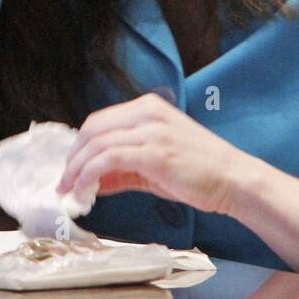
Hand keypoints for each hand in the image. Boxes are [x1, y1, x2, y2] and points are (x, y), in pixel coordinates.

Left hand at [57, 92, 264, 216]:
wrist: (233, 179)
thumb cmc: (200, 171)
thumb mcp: (155, 164)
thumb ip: (123, 169)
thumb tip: (91, 182)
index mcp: (149, 107)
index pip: (100, 121)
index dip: (79, 146)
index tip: (70, 170)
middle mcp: (148, 112)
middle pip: (92, 128)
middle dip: (72, 158)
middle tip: (65, 183)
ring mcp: (151, 130)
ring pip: (96, 143)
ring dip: (76, 170)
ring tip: (71, 191)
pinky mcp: (154, 152)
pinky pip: (108, 159)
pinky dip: (90, 175)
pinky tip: (86, 191)